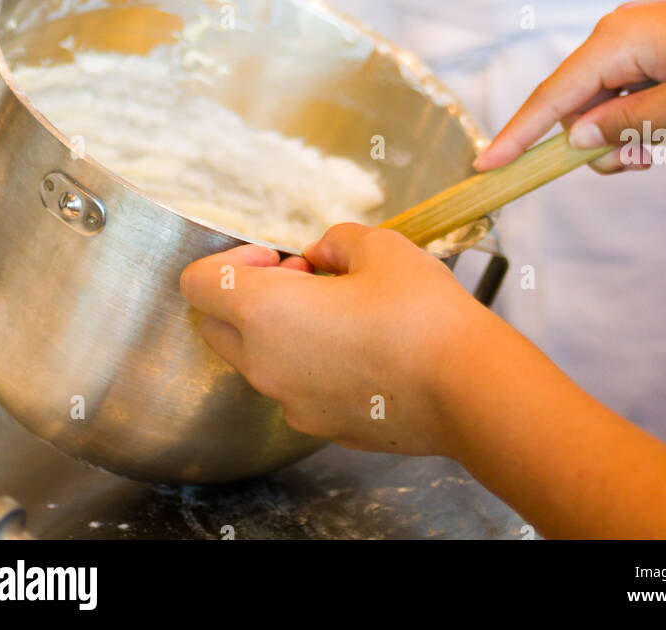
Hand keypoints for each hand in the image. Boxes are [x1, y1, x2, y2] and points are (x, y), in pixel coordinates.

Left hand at [180, 224, 482, 452]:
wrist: (466, 388)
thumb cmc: (420, 313)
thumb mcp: (380, 246)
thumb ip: (336, 240)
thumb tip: (323, 251)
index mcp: (265, 313)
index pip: (198, 284)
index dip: (230, 259)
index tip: (276, 256)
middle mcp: (265, 365)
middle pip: (217, 326)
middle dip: (250, 296)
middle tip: (307, 278)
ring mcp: (291, 403)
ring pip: (257, 360)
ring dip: (281, 329)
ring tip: (342, 309)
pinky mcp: (321, 426)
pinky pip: (294, 388)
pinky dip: (310, 363)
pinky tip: (363, 347)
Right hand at [476, 0, 665, 171]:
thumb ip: (626, 126)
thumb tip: (575, 138)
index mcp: (617, 38)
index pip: (552, 95)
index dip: (517, 135)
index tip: (486, 165)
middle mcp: (618, 33)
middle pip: (578, 106)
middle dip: (601, 143)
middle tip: (645, 161)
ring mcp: (638, 40)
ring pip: (607, 106)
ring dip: (631, 135)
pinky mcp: (657, 51)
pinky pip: (631, 95)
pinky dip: (646, 120)